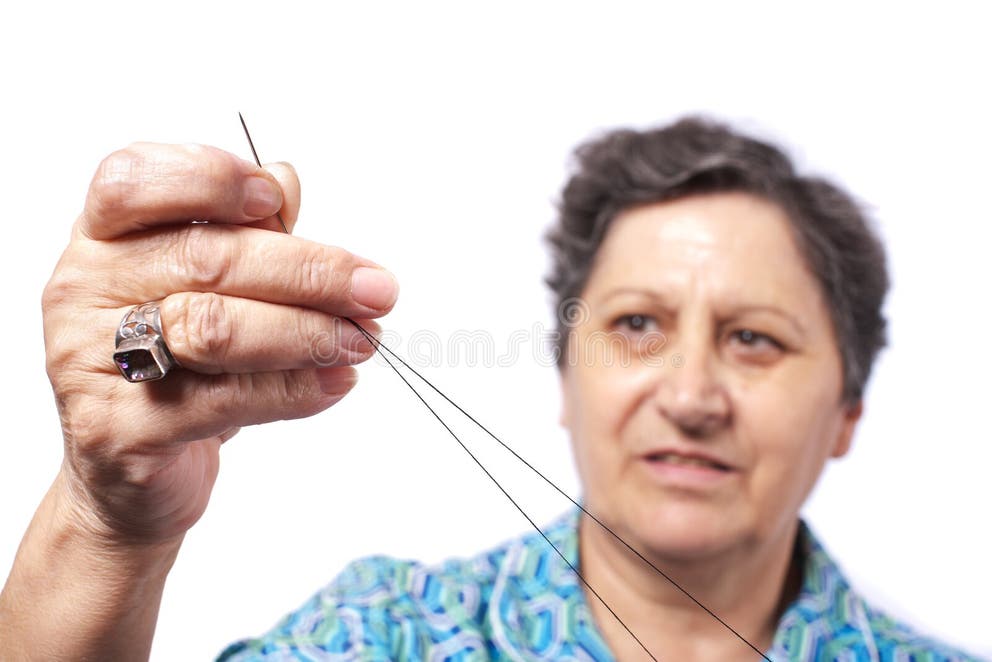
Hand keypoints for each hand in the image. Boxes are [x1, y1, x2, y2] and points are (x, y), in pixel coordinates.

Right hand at [43, 142, 397, 544]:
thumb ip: (245, 232)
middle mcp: (82, 289)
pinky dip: (292, 389)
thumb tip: (286, 179)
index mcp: (102, 237)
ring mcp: (89, 361)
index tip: (275, 198)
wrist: (130, 470)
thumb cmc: (179, 364)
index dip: (207, 179)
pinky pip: (221, 400)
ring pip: (213, 328)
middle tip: (376, 290)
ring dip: (307, 331)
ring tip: (362, 339)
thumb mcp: (209, 288)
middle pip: (204, 260)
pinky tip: (335, 381)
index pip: (133, 181)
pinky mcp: (116, 430)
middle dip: (309, 272)